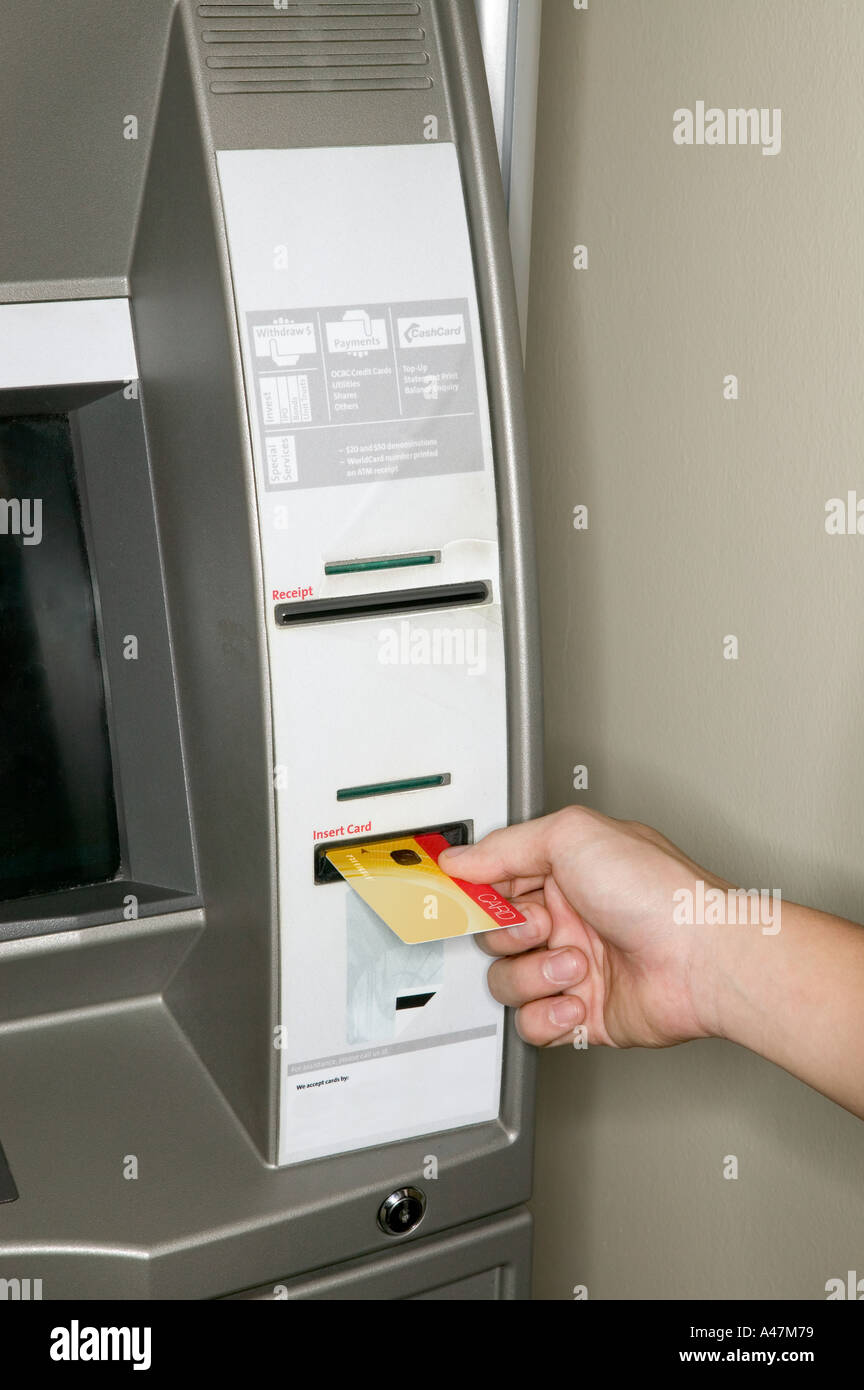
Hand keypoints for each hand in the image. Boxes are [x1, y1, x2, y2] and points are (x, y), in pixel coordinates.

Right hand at [440, 806, 730, 1048]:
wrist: (706, 959)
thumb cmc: (660, 893)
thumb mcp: (572, 836)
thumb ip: (505, 846)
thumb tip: (459, 860)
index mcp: (563, 872)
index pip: (493, 883)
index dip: (474, 894)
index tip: (456, 901)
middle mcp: (567, 918)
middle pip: (492, 935)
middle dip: (509, 934)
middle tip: (541, 926)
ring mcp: (574, 966)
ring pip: (508, 980)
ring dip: (534, 975)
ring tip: (575, 964)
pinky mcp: (582, 1012)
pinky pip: (532, 1024)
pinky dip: (549, 1015)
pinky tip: (579, 998)